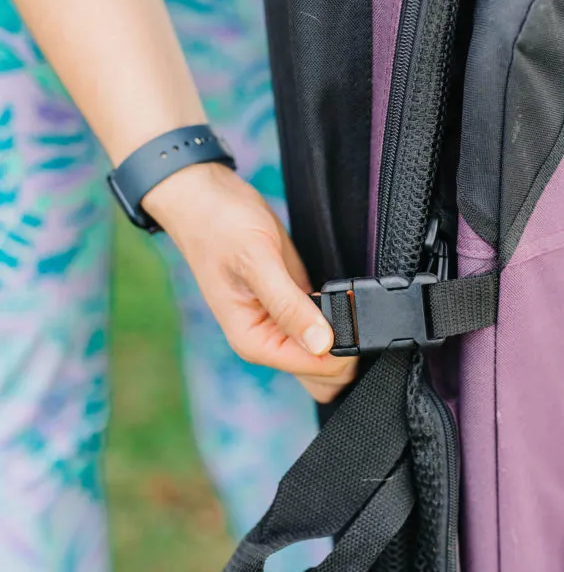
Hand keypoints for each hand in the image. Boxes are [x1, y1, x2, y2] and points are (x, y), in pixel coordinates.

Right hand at [144, 162, 357, 402]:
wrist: (208, 199)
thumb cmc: (219, 226)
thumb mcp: (257, 262)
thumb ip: (289, 306)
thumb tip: (322, 345)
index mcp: (254, 341)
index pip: (316, 370)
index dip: (342, 347)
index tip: (348, 313)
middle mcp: (269, 339)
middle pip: (325, 372)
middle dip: (347, 345)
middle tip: (348, 304)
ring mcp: (283, 324)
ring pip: (328, 353)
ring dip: (345, 331)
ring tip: (342, 295)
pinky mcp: (296, 304)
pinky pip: (326, 326)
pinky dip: (340, 316)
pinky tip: (340, 293)